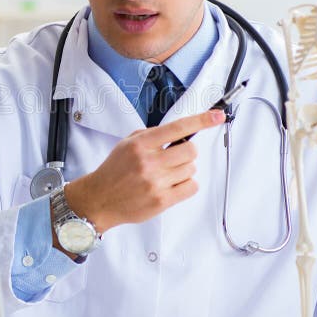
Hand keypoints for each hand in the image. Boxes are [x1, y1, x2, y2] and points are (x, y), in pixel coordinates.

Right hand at [64, 110, 225, 233]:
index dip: (201, 120)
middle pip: (191, 150)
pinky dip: (185, 185)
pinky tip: (171, 186)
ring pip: (191, 169)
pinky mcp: (162, 200)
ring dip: (183, 170)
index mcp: (141, 144)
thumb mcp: (126, 144)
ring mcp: (156, 182)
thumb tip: (178, 132)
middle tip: (174, 158)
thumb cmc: (115, 171)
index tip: (216, 116)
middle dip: (187, 153)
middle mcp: (149, 162)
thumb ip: (151, 136)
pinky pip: (191, 187)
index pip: (177, 128)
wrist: (100, 199)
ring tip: (165, 175)